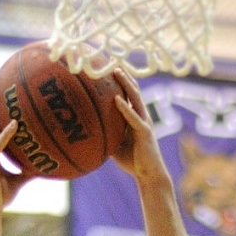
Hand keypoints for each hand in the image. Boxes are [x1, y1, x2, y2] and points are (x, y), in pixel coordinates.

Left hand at [110, 69, 168, 183]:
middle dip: (124, 75)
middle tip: (112, 61)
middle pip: (133, 90)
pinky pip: (133, 118)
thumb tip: (87, 131)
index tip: (110, 68)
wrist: (148, 175)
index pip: (129, 95)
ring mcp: (144, 122)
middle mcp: (141, 116)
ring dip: (126, 84)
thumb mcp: (115, 146)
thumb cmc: (132, 162)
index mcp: (135, 117)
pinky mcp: (144, 132)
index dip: (121, 81)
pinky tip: (116, 99)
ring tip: (116, 72)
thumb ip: (106, 135)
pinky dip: (124, 108)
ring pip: (135, 98)